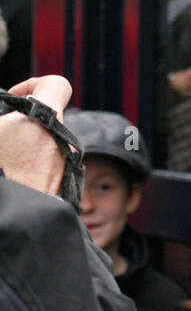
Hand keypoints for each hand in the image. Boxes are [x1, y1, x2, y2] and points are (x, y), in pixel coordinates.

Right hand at [0, 74, 72, 196]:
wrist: (7, 226)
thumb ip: (3, 121)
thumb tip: (5, 120)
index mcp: (43, 122)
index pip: (56, 84)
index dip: (32, 85)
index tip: (12, 102)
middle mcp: (61, 143)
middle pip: (46, 122)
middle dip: (22, 128)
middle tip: (2, 143)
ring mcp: (64, 170)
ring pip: (46, 150)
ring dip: (26, 154)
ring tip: (5, 168)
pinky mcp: (61, 194)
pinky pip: (47, 173)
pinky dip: (31, 174)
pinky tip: (14, 184)